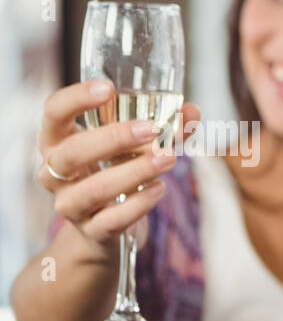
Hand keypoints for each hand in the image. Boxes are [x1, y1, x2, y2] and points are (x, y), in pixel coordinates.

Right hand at [38, 80, 198, 258]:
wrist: (103, 229)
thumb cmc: (115, 174)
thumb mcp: (132, 149)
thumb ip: (161, 129)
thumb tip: (191, 112)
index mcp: (58, 141)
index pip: (53, 112)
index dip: (76, 98)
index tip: (109, 89)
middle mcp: (54, 172)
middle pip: (72, 152)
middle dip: (114, 138)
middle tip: (153, 129)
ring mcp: (70, 204)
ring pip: (94, 188)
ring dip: (135, 171)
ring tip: (168, 158)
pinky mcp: (91, 231)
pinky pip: (112, 220)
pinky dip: (139, 204)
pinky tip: (159, 189)